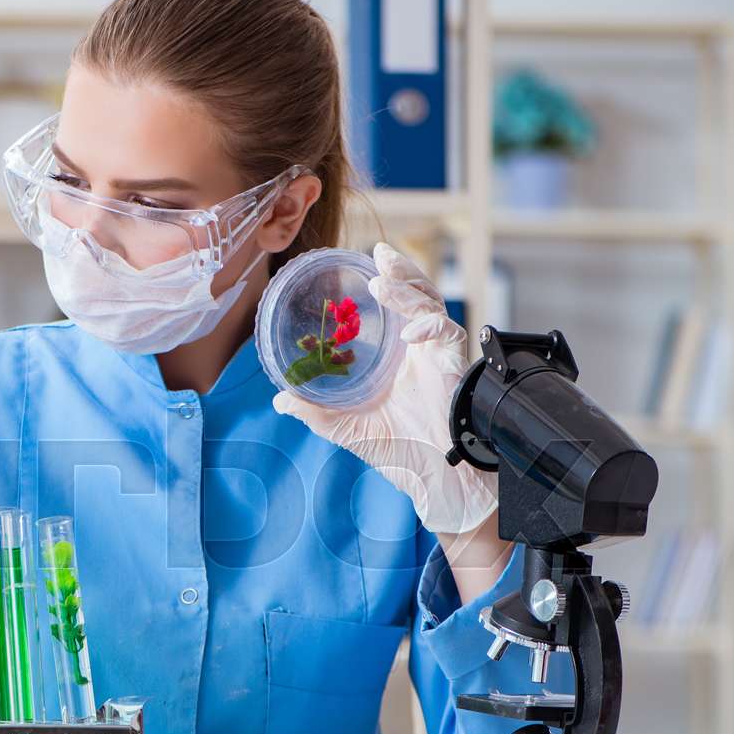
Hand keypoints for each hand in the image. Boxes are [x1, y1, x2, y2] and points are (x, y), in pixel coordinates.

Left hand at [272, 242, 495, 534]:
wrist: (436, 479)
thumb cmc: (401, 453)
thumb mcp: (347, 428)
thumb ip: (314, 412)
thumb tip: (279, 400)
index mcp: (398, 358)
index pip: (393, 309)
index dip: (382, 283)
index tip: (362, 265)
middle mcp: (420, 351)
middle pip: (416, 296)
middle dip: (401, 271)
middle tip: (379, 254)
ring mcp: (439, 355)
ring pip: (431, 305)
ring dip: (410, 289)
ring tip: (385, 280)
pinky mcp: (455, 365)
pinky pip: (447, 334)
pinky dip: (430, 327)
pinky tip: (412, 332)